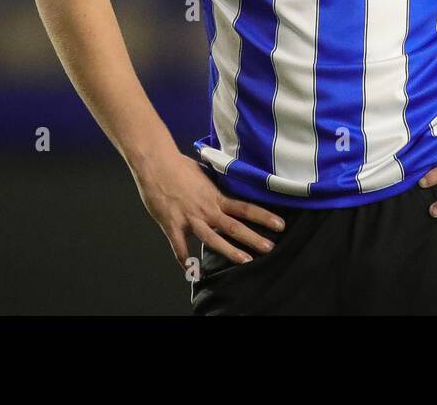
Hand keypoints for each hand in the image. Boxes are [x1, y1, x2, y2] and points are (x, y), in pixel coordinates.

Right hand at [132, 151, 285, 271]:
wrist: (156, 164)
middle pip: (234, 226)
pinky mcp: (172, 226)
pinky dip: (184, 260)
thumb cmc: (179, 165)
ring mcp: (190, 219)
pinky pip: (179, 247)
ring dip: (229, 251)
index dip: (264, 217)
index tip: (280, 225)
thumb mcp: (205, 173)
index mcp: (216, 197)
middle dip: (253, 238)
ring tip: (245, 261)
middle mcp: (207, 210)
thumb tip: (229, 186)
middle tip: (270, 248)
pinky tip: (191, 272)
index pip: (245, 208)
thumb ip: (216, 185)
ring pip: (212, 239)